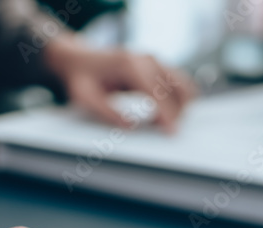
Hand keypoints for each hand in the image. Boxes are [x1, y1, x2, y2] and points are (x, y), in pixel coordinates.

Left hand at [44, 37, 196, 132]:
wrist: (80, 59)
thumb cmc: (81, 79)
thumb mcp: (86, 98)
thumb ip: (108, 113)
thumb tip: (131, 126)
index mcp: (128, 65)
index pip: (156, 92)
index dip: (166, 114)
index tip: (172, 131)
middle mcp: (145, 59)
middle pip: (174, 88)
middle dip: (176, 113)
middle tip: (169, 132)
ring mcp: (152, 59)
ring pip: (182, 83)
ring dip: (181, 104)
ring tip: (168, 123)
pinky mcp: (156, 63)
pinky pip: (177, 80)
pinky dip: (178, 97)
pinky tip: (166, 112)